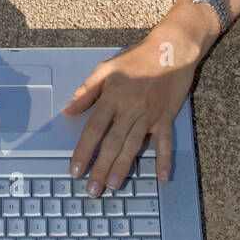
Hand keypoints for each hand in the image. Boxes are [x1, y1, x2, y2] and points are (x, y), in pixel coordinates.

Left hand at [60, 34, 198, 193]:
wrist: (170, 50)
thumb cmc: (137, 58)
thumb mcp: (106, 69)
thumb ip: (87, 91)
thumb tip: (68, 109)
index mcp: (112, 97)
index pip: (94, 129)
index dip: (83, 151)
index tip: (75, 169)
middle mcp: (130, 108)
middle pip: (112, 143)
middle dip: (100, 168)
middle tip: (92, 190)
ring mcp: (149, 114)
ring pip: (134, 145)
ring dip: (123, 167)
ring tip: (114, 185)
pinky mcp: (166, 117)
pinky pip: (165, 141)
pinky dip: (164, 159)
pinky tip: (161, 176)